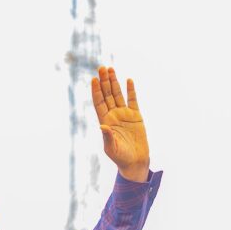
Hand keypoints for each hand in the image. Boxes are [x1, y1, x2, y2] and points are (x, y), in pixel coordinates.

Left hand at [90, 66, 149, 181]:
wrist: (135, 161)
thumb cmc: (120, 157)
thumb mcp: (112, 148)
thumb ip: (107, 137)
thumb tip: (102, 126)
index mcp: (105, 121)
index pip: (99, 102)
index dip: (96, 91)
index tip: (94, 79)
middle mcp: (113, 115)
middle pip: (107, 95)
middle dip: (104, 81)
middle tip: (102, 68)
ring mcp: (124, 114)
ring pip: (118, 94)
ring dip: (114, 82)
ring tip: (111, 69)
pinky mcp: (136, 116)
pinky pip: (132, 100)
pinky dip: (131, 90)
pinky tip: (128, 80)